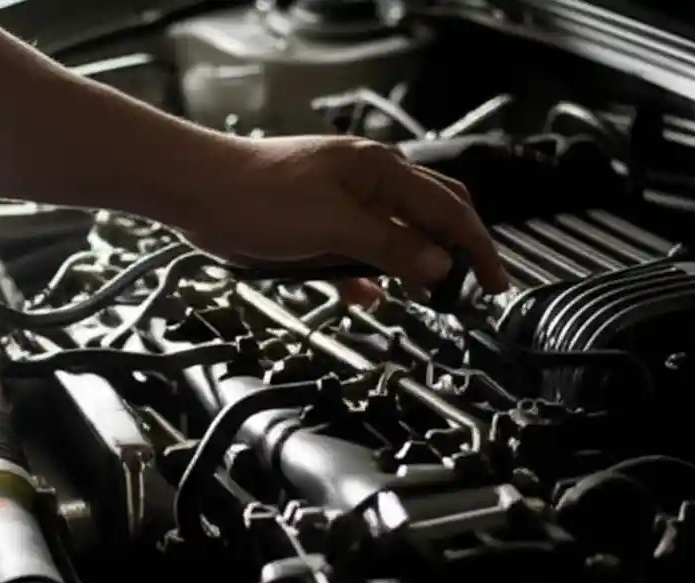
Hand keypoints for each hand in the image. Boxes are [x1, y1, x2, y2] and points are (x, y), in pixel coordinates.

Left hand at [177, 134, 508, 294]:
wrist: (199, 193)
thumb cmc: (257, 194)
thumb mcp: (334, 227)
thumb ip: (390, 247)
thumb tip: (437, 265)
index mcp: (380, 171)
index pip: (449, 210)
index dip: (477, 248)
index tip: (495, 282)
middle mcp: (367, 183)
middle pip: (429, 218)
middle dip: (454, 254)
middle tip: (471, 290)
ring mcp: (343, 203)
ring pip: (394, 238)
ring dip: (410, 267)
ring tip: (425, 299)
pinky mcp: (319, 225)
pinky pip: (358, 252)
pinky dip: (368, 275)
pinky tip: (368, 295)